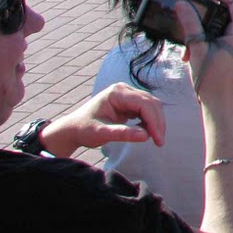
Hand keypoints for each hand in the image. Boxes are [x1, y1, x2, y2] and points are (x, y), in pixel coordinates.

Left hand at [43, 84, 167, 157]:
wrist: (73, 129)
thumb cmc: (84, 130)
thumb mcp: (101, 133)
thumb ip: (122, 134)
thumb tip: (146, 136)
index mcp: (117, 93)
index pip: (144, 103)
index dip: (154, 121)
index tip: (158, 139)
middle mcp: (125, 90)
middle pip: (151, 103)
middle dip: (157, 122)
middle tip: (159, 141)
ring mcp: (128, 95)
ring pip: (152, 106)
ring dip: (155, 122)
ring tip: (154, 138)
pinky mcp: (129, 102)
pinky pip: (146, 110)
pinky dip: (150, 121)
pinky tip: (146, 132)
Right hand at [179, 0, 232, 102]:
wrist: (218, 103)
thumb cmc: (211, 79)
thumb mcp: (197, 48)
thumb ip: (190, 24)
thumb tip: (181, 4)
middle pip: (229, 10)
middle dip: (207, 11)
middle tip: (190, 10)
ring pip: (221, 24)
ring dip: (202, 28)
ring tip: (186, 41)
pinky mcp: (232, 50)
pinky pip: (219, 35)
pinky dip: (204, 38)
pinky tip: (190, 51)